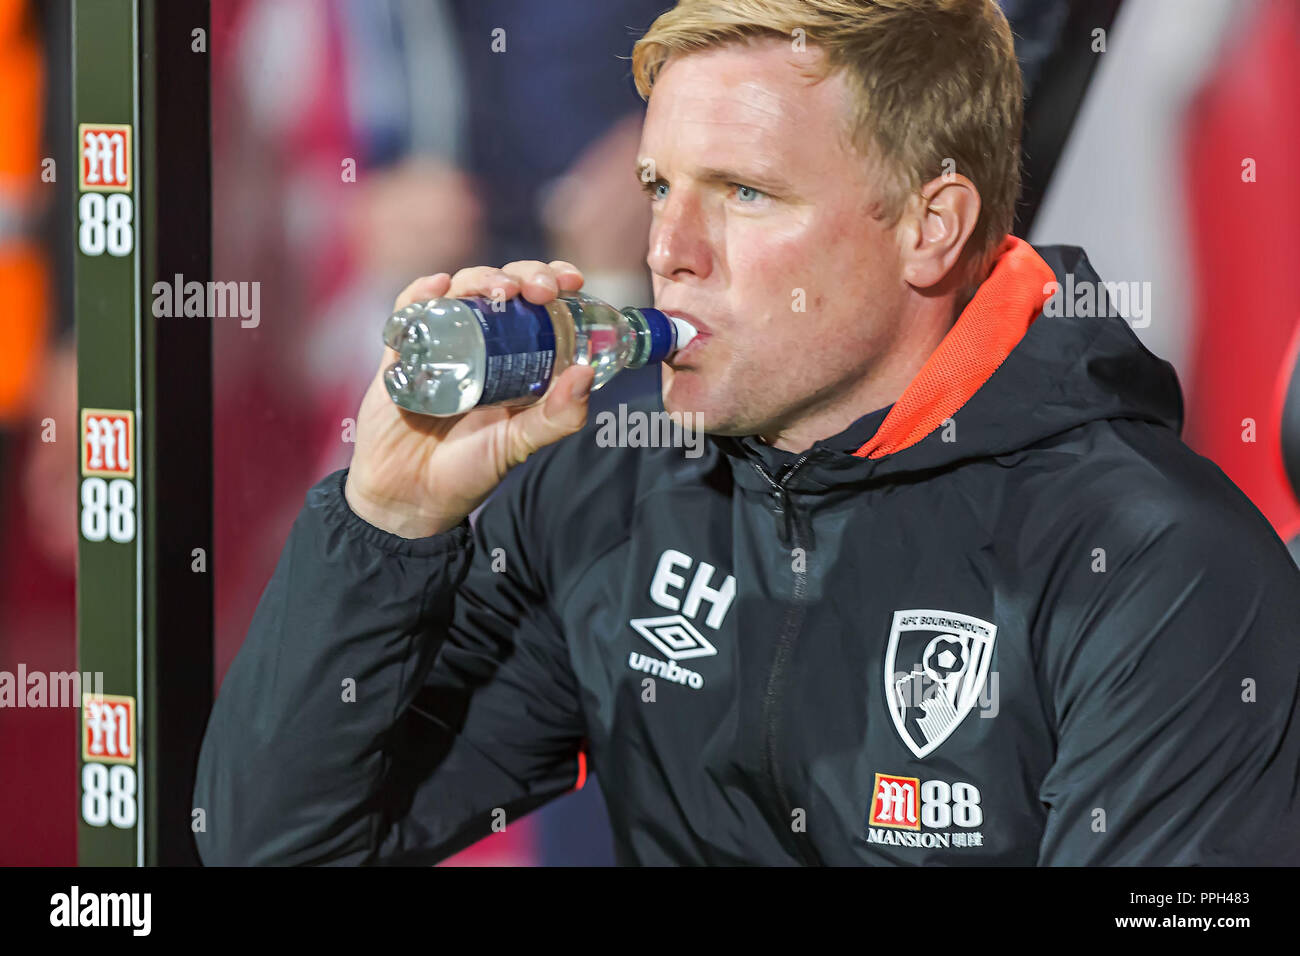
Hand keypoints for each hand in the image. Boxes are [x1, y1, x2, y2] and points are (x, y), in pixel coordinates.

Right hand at [344, 261, 595, 537]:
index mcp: (514, 357)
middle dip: (524, 275)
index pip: (536, 304)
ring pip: (459, 291)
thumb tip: (587, 374)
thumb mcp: (519, 445)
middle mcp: (479, 343)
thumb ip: (556, 418)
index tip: (572, 280)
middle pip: (500, 287)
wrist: (407, 499)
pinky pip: (407, 312)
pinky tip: (438, 287)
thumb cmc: (467, 472)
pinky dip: (420, 293)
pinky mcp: (400, 354)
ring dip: (482, 279)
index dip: (554, 281)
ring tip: (501, 291)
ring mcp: (439, 344)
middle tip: (541, 289)